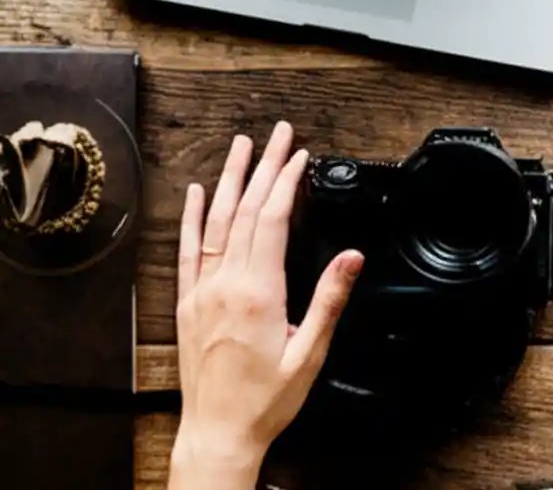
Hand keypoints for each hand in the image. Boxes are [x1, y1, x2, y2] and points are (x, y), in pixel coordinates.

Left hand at [169, 122, 363, 489]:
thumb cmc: (265, 400)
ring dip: (230, 180)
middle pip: (246, 211)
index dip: (286, 182)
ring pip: (216, 221)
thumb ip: (330, 300)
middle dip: (263, 167)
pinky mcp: (189, 303)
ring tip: (241, 146)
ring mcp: (202, 291)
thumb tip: (351, 257)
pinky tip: (197, 193)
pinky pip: (188, 250)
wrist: (219, 431)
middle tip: (278, 134)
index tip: (299, 156)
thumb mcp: (310, 352)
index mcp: (258, 293)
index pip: (272, 220)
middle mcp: (225, 285)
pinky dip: (192, 217)